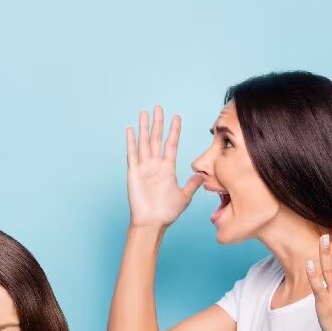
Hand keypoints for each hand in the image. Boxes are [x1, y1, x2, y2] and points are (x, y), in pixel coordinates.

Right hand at [125, 105, 203, 228]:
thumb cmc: (166, 213)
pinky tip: (129, 130)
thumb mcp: (184, 196)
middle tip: (158, 107)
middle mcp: (155, 165)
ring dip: (144, 127)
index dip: (174, 130)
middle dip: (158, 122)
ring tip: (144, 113)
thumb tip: (202, 176)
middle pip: (157, 138)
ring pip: (144, 142)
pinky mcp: (134, 173)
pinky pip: (132, 154)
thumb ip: (192, 184)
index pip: (171, 144)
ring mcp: (144, 167)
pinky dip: (130, 142)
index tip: (176, 116)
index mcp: (167, 168)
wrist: (152, 224)